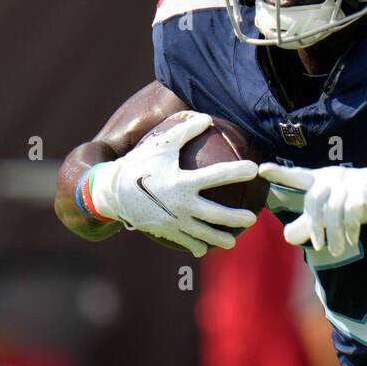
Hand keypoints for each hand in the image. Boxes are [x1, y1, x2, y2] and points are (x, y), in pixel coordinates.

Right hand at [88, 112, 259, 257]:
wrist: (112, 193)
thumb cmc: (138, 165)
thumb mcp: (160, 145)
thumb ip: (183, 131)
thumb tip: (206, 117)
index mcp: (182, 182)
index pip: (217, 176)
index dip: (237, 171)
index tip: (254, 169)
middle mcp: (182, 205)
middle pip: (217, 215)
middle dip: (237, 218)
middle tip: (252, 218)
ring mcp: (175, 222)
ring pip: (204, 234)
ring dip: (221, 239)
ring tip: (233, 241)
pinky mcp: (167, 232)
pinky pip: (186, 242)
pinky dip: (198, 246)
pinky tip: (206, 248)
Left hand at [259, 162, 366, 256]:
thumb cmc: (356, 202)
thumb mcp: (331, 214)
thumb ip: (308, 224)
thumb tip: (287, 237)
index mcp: (320, 180)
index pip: (297, 176)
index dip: (280, 174)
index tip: (261, 170)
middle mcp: (332, 177)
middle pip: (314, 201)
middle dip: (314, 226)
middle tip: (318, 246)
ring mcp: (349, 180)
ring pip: (334, 210)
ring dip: (334, 233)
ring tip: (336, 251)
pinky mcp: (365, 188)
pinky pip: (353, 211)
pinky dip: (350, 229)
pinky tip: (351, 241)